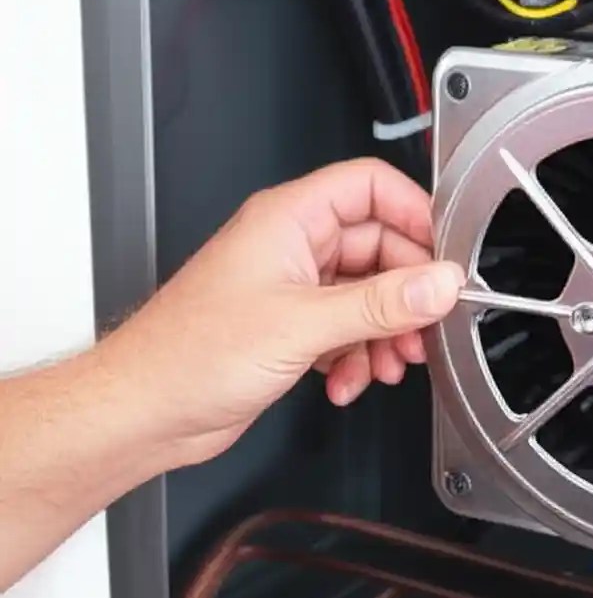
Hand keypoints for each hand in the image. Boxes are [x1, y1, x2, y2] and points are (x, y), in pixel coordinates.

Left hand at [98, 158, 463, 464]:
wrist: (146, 409)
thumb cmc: (188, 354)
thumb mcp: (303, 324)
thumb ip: (382, 304)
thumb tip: (439, 283)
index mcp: (289, 219)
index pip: (371, 187)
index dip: (415, 214)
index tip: (442, 256)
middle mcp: (292, 246)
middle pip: (380, 247)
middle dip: (407, 292)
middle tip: (424, 324)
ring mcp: (292, 287)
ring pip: (368, 294)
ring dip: (386, 332)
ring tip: (388, 362)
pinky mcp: (291, 326)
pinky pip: (348, 328)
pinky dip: (357, 356)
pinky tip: (347, 381)